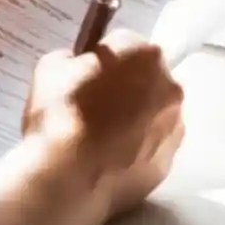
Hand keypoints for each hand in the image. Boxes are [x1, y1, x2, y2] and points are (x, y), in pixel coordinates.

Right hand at [23, 30, 184, 219]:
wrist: (69, 179)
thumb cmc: (61, 115)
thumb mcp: (50, 68)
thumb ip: (71, 59)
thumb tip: (77, 66)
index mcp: (145, 54)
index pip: (124, 45)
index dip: (101, 60)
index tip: (84, 75)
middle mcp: (170, 87)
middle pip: (147, 79)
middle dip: (126, 87)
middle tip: (93, 107)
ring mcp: (174, 127)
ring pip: (154, 114)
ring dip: (135, 119)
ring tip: (100, 138)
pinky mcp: (168, 163)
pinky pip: (152, 147)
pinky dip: (137, 149)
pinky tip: (109, 160)